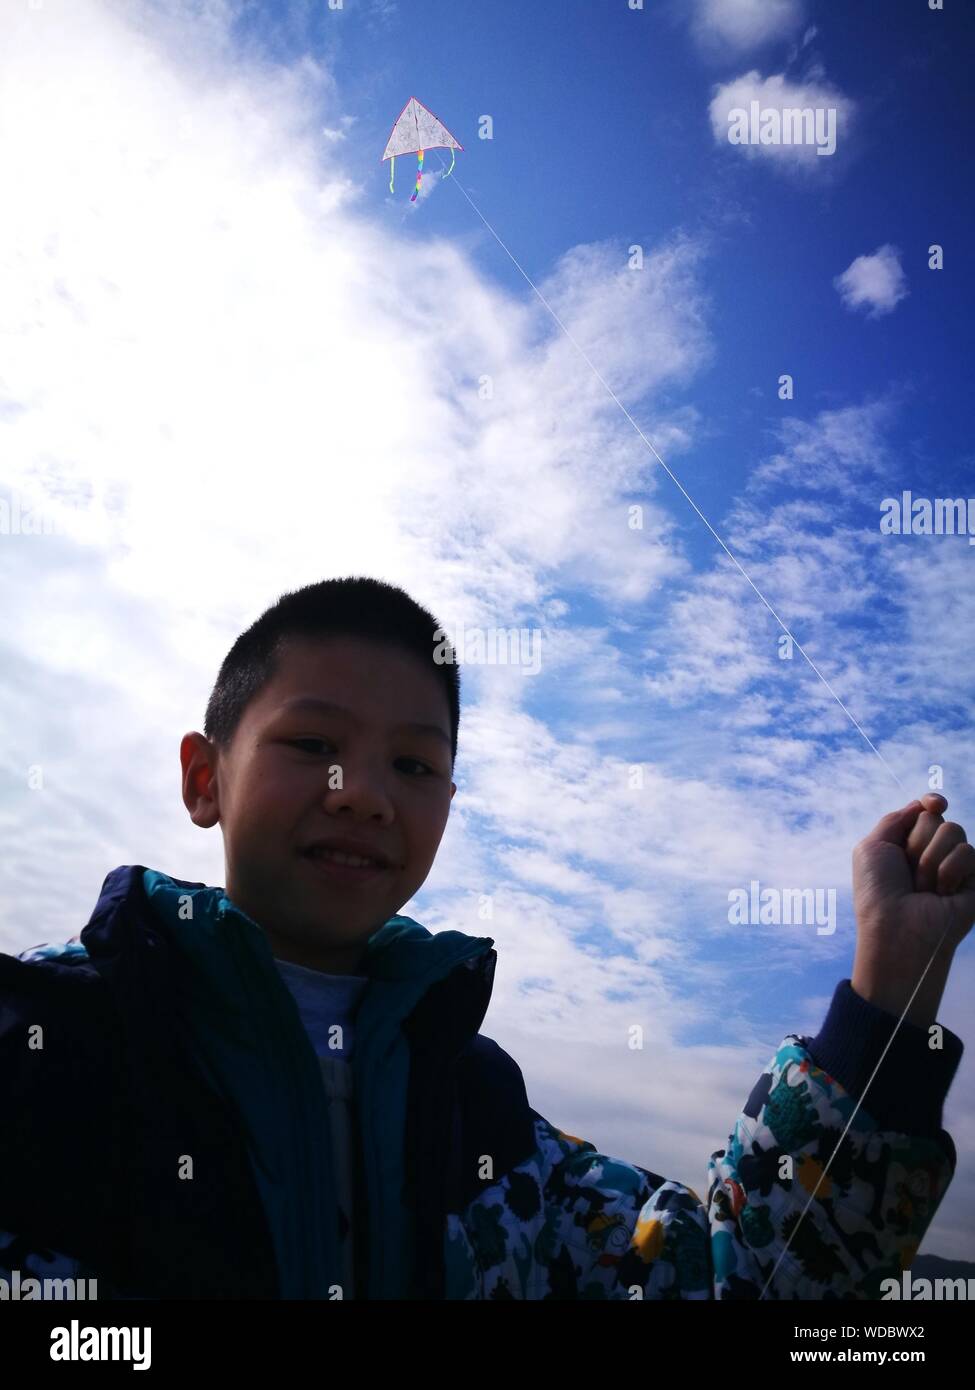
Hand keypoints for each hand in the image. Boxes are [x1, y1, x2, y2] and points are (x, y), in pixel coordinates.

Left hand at [851, 794, 974, 1027]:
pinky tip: (942, 893)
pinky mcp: (974, 881)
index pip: (928, 810)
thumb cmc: (878, 891)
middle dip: (917, 842)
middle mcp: (932, 852)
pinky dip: (949, 870)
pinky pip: (969, 853)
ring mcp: (955, 867)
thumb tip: (925, 804)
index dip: (932, 802)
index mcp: (907, 843)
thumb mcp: (872, 847)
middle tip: (908, 871)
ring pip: (954, 831)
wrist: (896, 928)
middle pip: (936, 818)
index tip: (935, 804)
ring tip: (923, 887)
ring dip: (930, 859)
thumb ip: (896, 819)